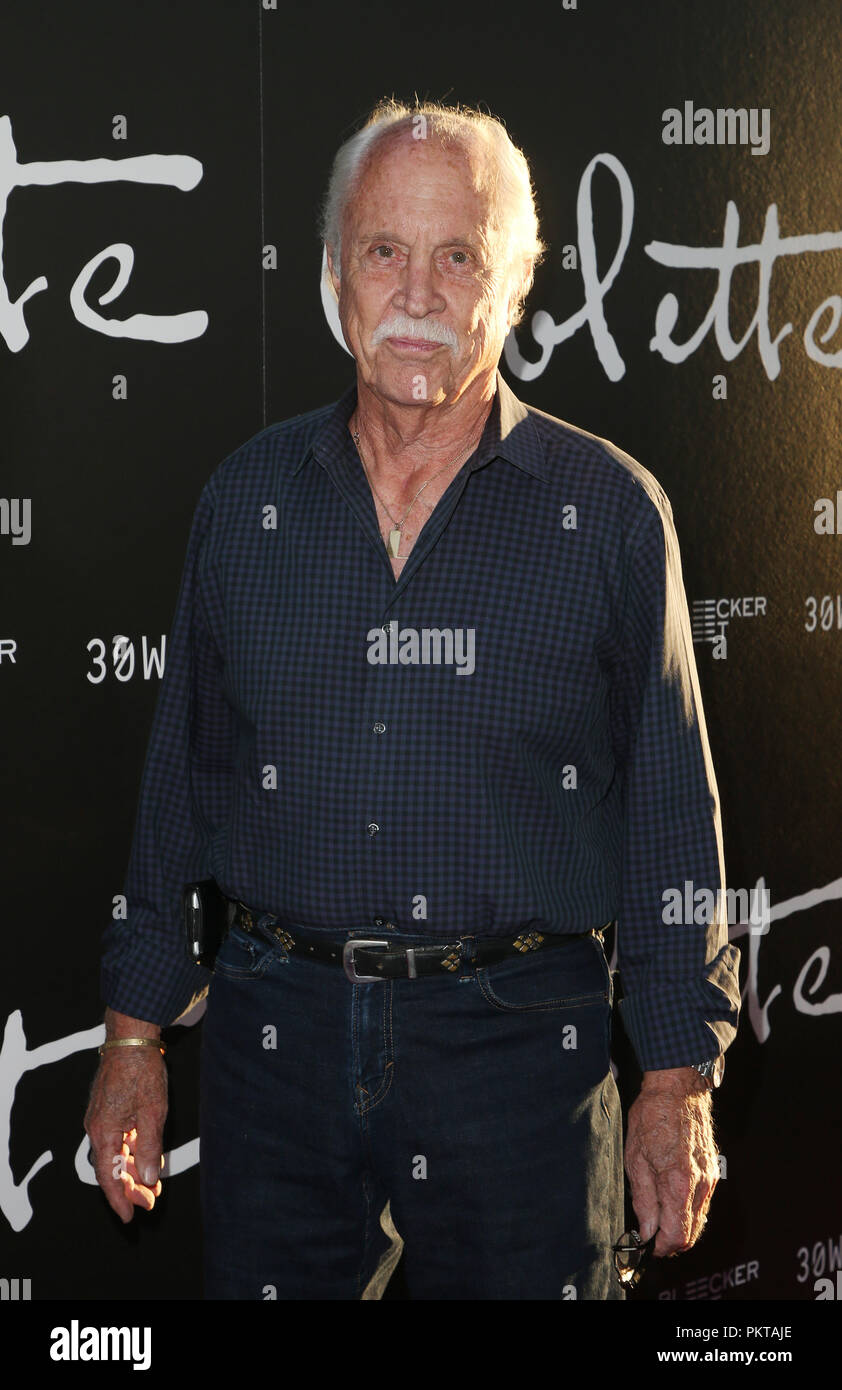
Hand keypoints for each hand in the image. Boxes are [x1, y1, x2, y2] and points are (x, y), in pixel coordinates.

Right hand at [84, 1013, 167, 1223]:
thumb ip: (149, 1147)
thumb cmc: (142, 1072)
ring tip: (153, 1186)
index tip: (131, 1217)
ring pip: (116, 1154)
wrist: (131, 1040)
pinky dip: (132, 1152)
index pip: (108, 1175)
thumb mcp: (153, 1112)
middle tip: (151, 1203)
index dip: (119, 1198)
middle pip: (111, 1168)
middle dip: (131, 1188)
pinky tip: (146, 1159)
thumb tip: (150, 1178)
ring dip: (133, 1171)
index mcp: (104, 1131)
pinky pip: (118, 1139)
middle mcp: (97, 1128)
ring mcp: (102, 1118)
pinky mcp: (110, 1109)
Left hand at [624, 1067, 718, 1257]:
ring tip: (658, 1214)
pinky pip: (703, 1200)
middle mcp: (700, 1185)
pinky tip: (672, 1197)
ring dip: (681, 1224)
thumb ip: (643, 1199)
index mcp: (678, 1184)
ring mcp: (711, 1176)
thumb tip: (646, 1230)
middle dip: (672, 1240)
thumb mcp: (635, 1158)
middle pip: (693, 1233)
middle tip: (651, 1235)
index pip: (677, 1236)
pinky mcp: (713, 1168)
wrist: (678, 1088)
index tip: (648, 1246)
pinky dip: (689, 1208)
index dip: (661, 1248)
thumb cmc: (653, 1117)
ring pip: (699, 1218)